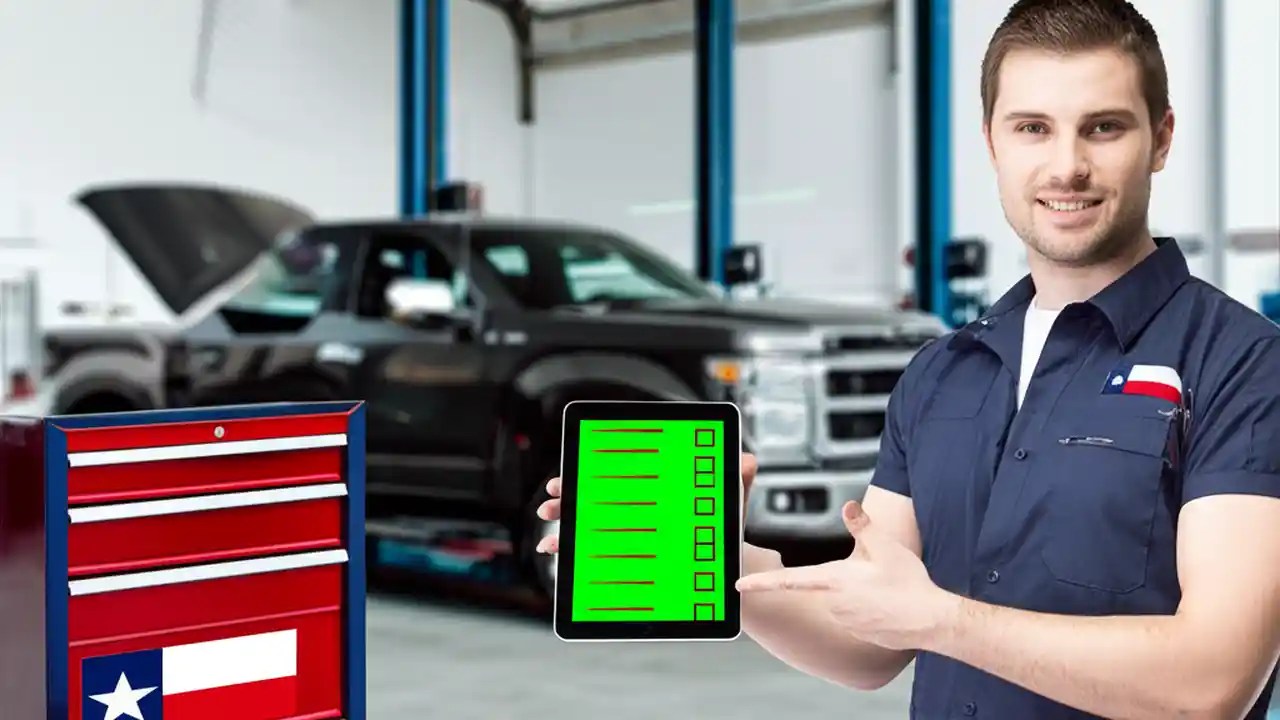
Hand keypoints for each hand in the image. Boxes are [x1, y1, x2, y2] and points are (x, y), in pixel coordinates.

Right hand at [534, 452, 758, 554]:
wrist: (727, 566)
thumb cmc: (723, 532)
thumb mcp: (729, 502)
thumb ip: (737, 480)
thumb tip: (747, 460)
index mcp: (654, 491)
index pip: (614, 475)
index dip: (586, 472)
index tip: (567, 477)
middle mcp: (636, 510)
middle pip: (592, 497)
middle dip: (566, 497)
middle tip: (552, 499)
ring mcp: (630, 533)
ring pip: (587, 524)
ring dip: (563, 524)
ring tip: (550, 529)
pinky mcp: (628, 558)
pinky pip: (594, 553)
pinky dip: (571, 552)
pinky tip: (557, 553)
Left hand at [735, 500, 957, 650]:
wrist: (930, 621)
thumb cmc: (908, 584)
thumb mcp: (884, 548)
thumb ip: (863, 525)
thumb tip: (848, 506)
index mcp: (833, 580)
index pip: (788, 581)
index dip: (761, 583)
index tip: (739, 586)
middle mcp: (833, 602)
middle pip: (826, 583)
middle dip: (844, 576)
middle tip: (876, 576)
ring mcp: (844, 619)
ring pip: (841, 598)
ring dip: (857, 592)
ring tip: (885, 589)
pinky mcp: (857, 631)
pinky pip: (854, 613)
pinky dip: (867, 607)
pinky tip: (887, 604)